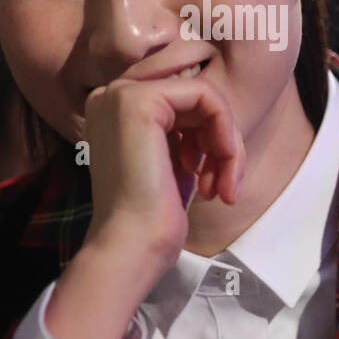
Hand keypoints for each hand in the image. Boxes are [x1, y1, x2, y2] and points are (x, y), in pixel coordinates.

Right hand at [79, 74, 245, 279]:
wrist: (131, 245)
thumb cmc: (152, 217)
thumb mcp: (173, 161)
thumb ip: (186, 130)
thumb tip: (217, 110)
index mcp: (114, 110)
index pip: (179, 97)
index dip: (206, 128)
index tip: (212, 171)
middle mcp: (112, 94)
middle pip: (193, 95)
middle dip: (220, 137)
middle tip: (224, 183)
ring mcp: (121, 94)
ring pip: (204, 95)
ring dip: (227, 143)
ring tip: (223, 186)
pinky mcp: (139, 99)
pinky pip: (205, 95)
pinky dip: (225, 130)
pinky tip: (223, 166)